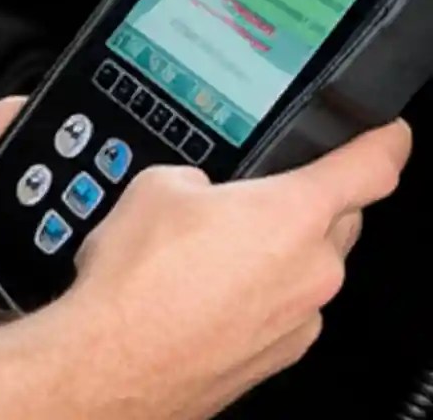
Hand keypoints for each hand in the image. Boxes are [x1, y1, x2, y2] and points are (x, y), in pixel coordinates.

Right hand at [60, 120, 410, 418]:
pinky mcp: (279, 355)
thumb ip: (197, 178)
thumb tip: (197, 191)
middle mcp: (313, 267)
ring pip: (307, 269)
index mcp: (293, 212)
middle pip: (338, 220)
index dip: (385, 140)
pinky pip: (283, 311)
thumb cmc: (137, 285)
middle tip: (244, 205)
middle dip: (301, 206)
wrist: (114, 364)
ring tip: (203, 261)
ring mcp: (301, 317)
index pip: (373, 165)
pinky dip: (254, 300)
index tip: (387, 136)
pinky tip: (199, 299)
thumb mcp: (154, 188)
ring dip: (270, 258)